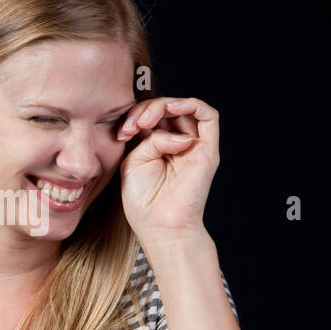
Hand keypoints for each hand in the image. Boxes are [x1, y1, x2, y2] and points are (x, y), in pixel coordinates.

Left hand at [115, 96, 219, 246]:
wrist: (160, 225)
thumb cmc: (144, 199)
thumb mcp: (134, 161)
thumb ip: (148, 137)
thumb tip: (170, 130)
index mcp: (157, 146)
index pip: (151, 116)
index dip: (136, 115)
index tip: (122, 133)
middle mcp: (177, 144)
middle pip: (167, 109)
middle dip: (146, 110)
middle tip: (132, 126)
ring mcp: (194, 146)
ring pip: (184, 108)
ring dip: (163, 106)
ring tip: (145, 121)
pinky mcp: (208, 150)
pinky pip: (208, 115)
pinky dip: (190, 104)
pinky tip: (172, 108)